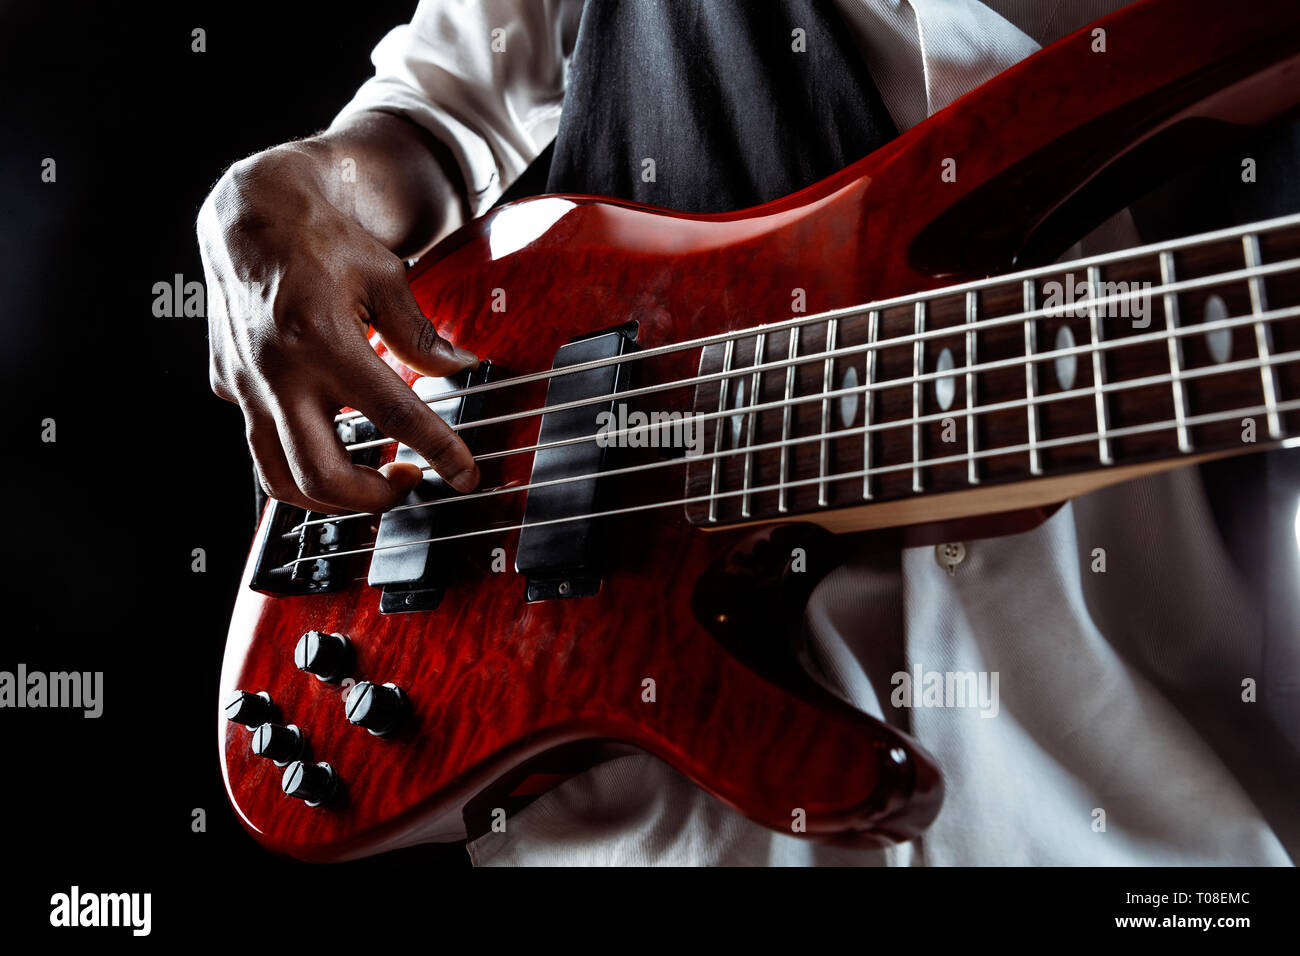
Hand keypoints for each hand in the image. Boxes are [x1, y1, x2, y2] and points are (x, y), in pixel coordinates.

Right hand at [199, 145, 479, 514]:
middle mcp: (279, 372)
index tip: (464, 473)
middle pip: (322, 475)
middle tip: (408, 480)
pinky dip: (299, 460)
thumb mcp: (384, 275)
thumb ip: (420, 332)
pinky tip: (330, 443)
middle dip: (374, 497)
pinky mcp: (230, 387)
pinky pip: (261, 444)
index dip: (438, 450)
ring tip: (371, 480)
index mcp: (323, 339)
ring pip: (281, 479)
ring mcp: (247, 386)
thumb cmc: (317, 238)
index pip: (392, 414)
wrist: (251, 215)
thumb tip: (458, 366)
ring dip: (333, 497)